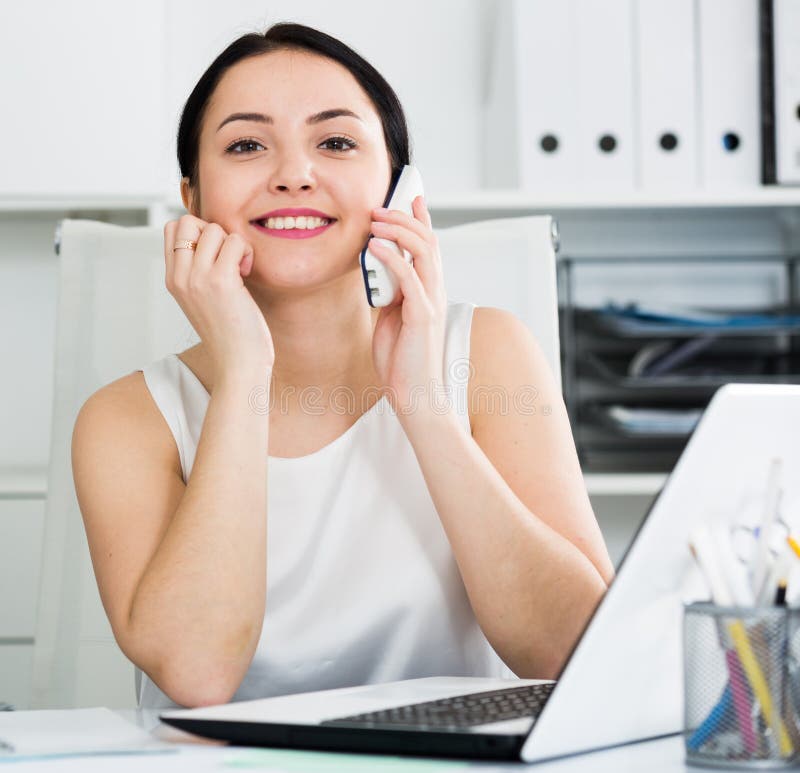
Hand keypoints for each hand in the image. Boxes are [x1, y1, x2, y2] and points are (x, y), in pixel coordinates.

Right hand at [163, 215, 274, 376]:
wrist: (237, 364)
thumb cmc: (229, 334)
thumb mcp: (203, 300)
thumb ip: (199, 273)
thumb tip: (213, 240)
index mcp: (173, 280)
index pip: (171, 229)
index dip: (198, 232)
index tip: (215, 256)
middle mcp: (181, 277)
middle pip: (188, 221)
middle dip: (213, 231)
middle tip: (227, 258)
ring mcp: (199, 278)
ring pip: (213, 228)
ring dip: (234, 243)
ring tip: (240, 268)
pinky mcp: (222, 282)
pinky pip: (235, 242)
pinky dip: (246, 252)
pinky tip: (247, 273)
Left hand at [369, 196, 448, 415]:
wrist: (414, 394)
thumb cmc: (401, 359)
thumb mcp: (390, 317)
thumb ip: (387, 292)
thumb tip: (373, 268)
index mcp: (428, 290)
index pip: (428, 246)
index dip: (421, 219)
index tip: (410, 196)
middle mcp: (435, 291)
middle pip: (428, 240)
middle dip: (404, 217)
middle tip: (380, 206)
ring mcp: (431, 302)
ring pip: (423, 252)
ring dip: (398, 231)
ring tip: (376, 220)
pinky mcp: (423, 315)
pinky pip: (409, 278)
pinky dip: (392, 258)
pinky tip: (373, 246)